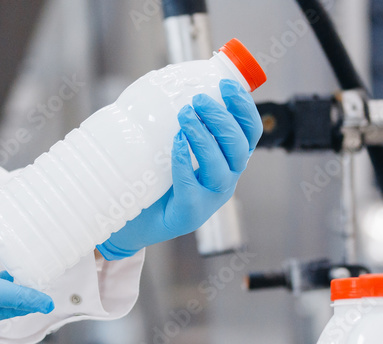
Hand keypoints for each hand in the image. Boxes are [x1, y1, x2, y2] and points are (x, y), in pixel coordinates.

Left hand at [97, 79, 261, 259]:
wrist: (132, 221)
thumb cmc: (153, 181)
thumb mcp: (171, 147)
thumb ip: (180, 122)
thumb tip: (169, 83)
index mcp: (227, 160)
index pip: (250, 132)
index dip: (243, 107)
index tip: (225, 84)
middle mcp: (225, 180)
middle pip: (240, 147)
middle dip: (222, 119)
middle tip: (197, 101)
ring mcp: (209, 200)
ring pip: (222, 167)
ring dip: (204, 138)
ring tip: (184, 118)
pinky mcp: (189, 214)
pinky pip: (193, 188)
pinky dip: (186, 163)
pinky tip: (176, 145)